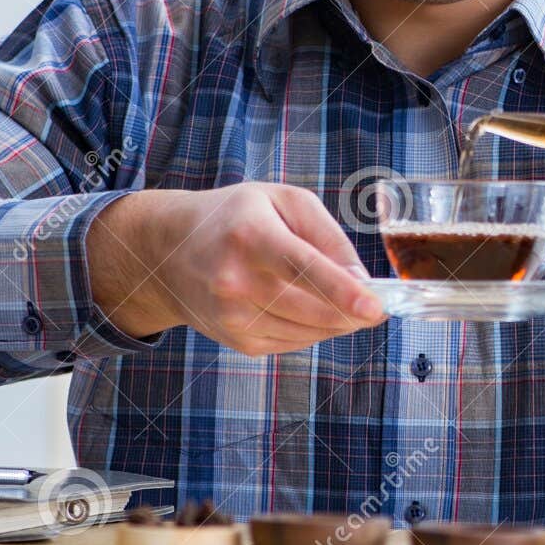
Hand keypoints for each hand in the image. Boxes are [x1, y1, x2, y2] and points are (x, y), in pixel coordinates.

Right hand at [88, 183, 384, 354]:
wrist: (168, 252)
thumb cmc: (236, 217)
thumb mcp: (284, 201)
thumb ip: (329, 237)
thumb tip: (361, 281)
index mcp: (250, 236)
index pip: (302, 268)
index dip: (342, 291)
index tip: (375, 307)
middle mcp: (235, 281)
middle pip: (313, 308)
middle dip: (353, 310)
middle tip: (374, 304)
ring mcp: (232, 317)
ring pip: (310, 332)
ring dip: (336, 320)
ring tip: (333, 296)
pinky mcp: (237, 341)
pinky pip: (296, 343)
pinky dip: (313, 329)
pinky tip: (303, 306)